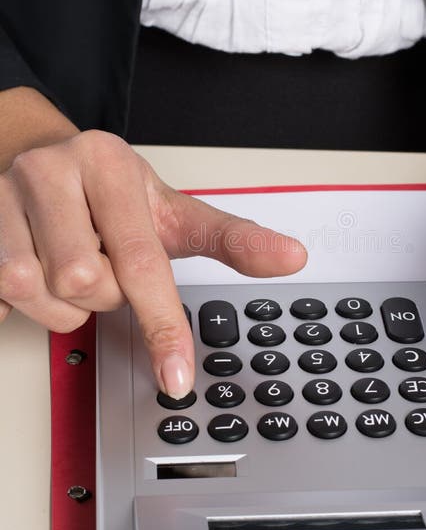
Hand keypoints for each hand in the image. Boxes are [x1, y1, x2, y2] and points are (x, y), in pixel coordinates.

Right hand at [0, 130, 306, 396]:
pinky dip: (21, 300)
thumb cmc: (108, 190)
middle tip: (103, 265)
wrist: (36, 153)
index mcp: (108, 165)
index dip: (163, 324)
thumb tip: (292, 257)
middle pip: (84, 284)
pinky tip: (32, 269)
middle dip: (101, 294)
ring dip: (61, 302)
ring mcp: (2, 197)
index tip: (176, 376)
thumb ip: (231, 238)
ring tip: (69, 266)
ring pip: (36, 294)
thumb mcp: (170, 209)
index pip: (142, 261)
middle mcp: (51, 172)